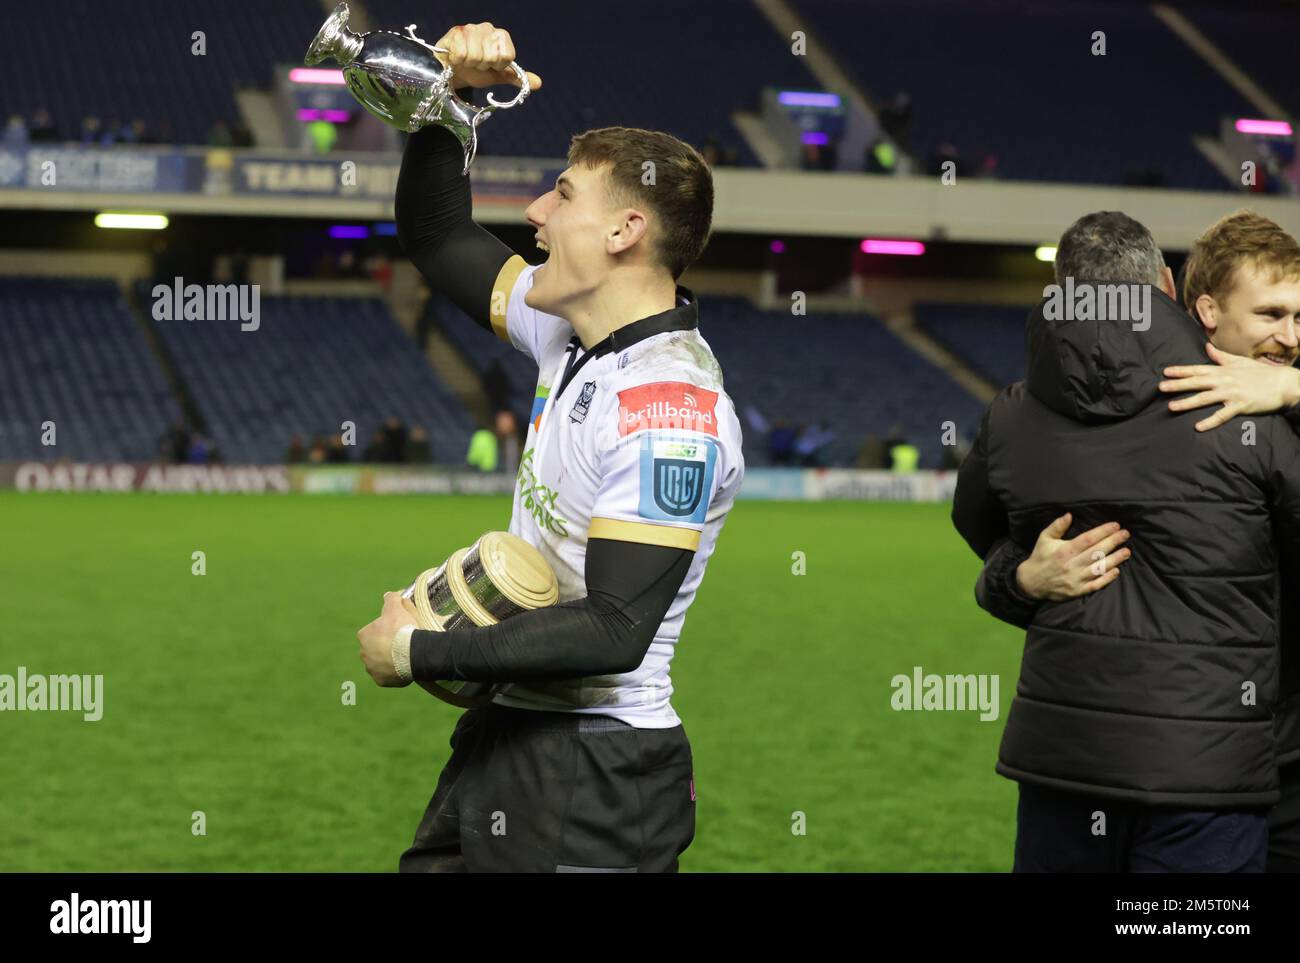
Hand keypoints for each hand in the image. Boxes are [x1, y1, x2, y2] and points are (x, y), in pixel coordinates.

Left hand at [357, 592, 417, 686]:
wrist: (413, 653)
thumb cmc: (403, 629)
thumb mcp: (398, 607)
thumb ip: (391, 599)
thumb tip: (389, 595)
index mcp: (364, 635)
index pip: (373, 631)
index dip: (386, 630)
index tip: (398, 630)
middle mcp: (363, 653)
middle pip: (375, 648)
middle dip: (385, 646)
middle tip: (401, 644)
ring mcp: (371, 669)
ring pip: (380, 662)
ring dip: (389, 660)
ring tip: (404, 657)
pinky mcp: (380, 681)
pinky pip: (386, 676)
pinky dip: (393, 672)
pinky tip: (403, 667)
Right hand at [432, 23, 541, 91]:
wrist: (453, 72)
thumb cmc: (476, 71)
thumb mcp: (498, 76)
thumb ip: (517, 78)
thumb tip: (538, 83)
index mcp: (501, 37)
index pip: (507, 56)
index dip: (498, 66)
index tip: (491, 66)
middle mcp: (487, 28)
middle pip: (491, 57)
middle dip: (482, 66)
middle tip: (477, 64)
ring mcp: (471, 28)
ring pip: (475, 55)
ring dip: (469, 64)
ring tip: (466, 61)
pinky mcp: (455, 32)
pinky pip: (460, 53)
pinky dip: (458, 61)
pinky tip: (456, 58)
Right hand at [1015, 513, 1130, 601]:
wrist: (1030, 582)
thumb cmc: (1040, 557)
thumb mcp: (1044, 539)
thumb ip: (1057, 526)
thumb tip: (1069, 515)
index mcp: (1064, 551)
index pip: (1087, 539)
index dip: (1103, 532)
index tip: (1115, 525)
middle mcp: (1071, 565)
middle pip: (1096, 552)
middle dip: (1113, 542)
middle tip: (1125, 534)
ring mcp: (1075, 579)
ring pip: (1099, 568)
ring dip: (1115, 559)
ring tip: (1126, 551)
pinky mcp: (1077, 591)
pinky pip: (1095, 585)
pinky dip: (1106, 578)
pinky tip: (1116, 571)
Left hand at [1159, 342, 1299, 430]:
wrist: (1283, 383)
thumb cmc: (1260, 373)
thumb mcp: (1239, 362)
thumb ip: (1221, 357)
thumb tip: (1207, 348)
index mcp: (1223, 370)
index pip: (1198, 369)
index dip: (1181, 371)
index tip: (1165, 372)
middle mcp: (1224, 381)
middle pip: (1197, 383)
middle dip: (1178, 385)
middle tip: (1160, 387)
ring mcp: (1232, 393)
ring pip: (1205, 398)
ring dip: (1187, 402)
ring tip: (1171, 407)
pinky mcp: (1240, 406)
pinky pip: (1222, 415)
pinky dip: (1210, 421)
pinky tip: (1198, 427)